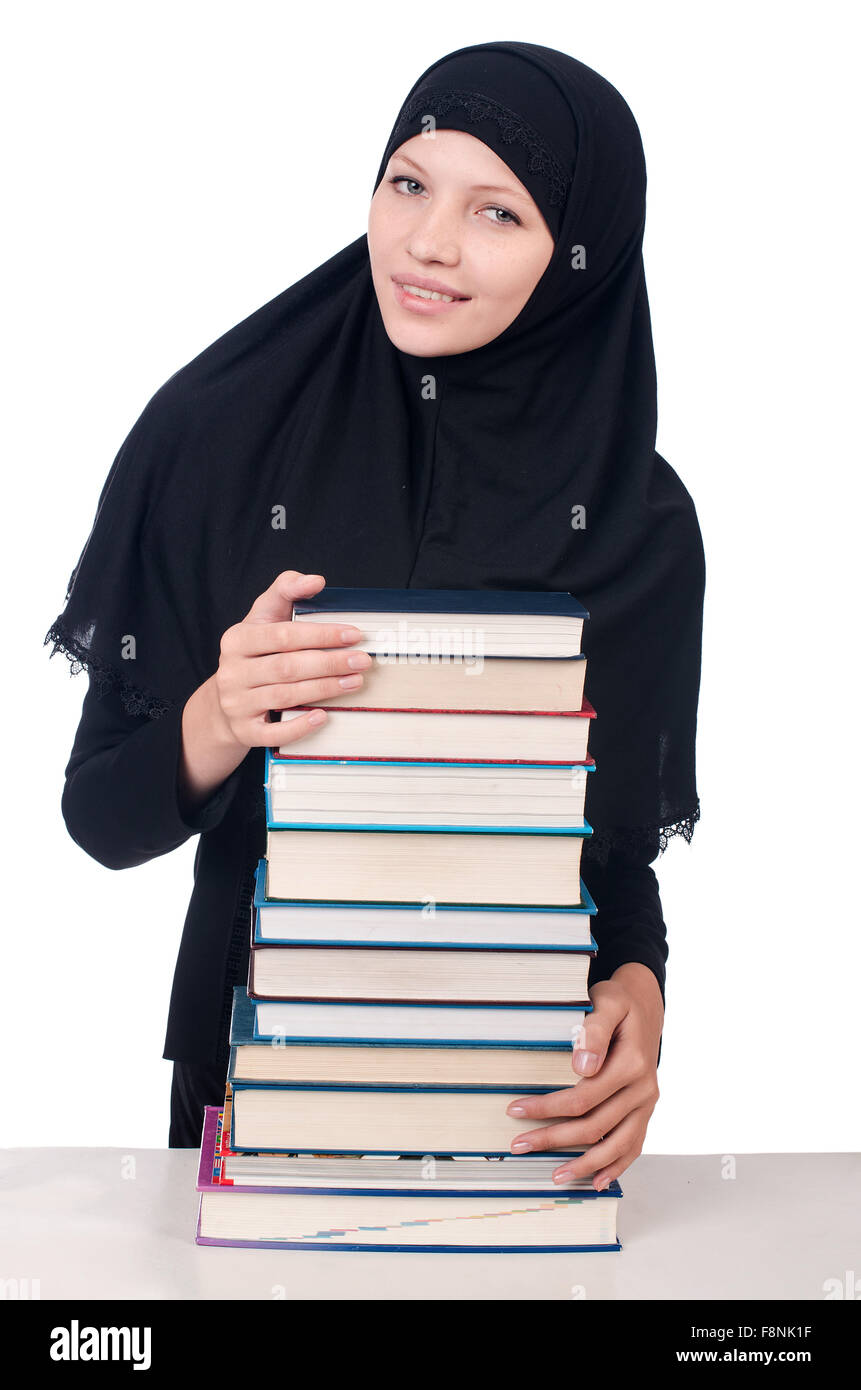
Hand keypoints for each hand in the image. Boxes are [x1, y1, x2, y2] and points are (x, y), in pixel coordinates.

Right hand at [213, 569, 372, 749]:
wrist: (225, 701)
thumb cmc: (255, 652)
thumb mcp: (263, 617)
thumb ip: (286, 591)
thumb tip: (315, 580)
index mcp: (237, 640)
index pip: (283, 635)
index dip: (321, 635)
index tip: (354, 634)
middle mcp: (233, 672)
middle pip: (287, 667)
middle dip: (330, 662)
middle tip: (362, 660)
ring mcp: (236, 703)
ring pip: (285, 696)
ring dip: (324, 688)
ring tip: (355, 681)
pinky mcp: (245, 730)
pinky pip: (274, 732)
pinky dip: (299, 726)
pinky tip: (323, 716)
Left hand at [505, 962, 663, 1190]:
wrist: (646, 1005)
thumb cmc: (619, 1003)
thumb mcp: (607, 1002)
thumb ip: (594, 1031)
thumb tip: (581, 1066)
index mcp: (631, 1063)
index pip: (582, 1096)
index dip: (547, 1108)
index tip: (515, 1110)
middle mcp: (643, 1088)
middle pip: (594, 1125)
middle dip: (554, 1138)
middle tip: (519, 1145)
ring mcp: (647, 1103)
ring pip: (615, 1144)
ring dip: (584, 1164)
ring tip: (554, 1176)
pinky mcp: (646, 1111)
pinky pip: (634, 1145)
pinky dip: (616, 1166)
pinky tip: (597, 1181)